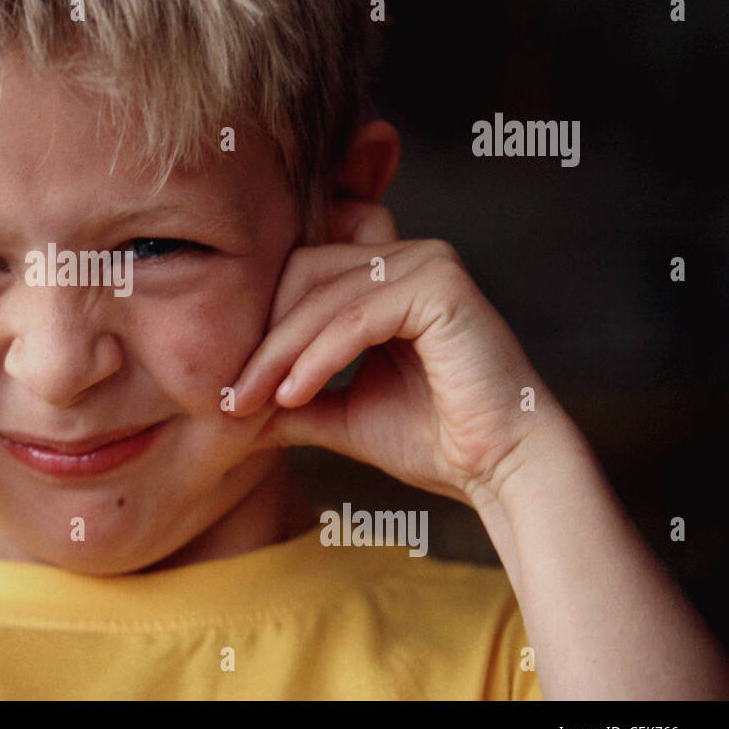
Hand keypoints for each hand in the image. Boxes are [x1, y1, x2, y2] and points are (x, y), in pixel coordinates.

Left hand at [229, 201, 558, 504]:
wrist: (501, 471)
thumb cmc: (433, 442)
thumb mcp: (340, 413)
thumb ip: (291, 399)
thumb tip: (227, 407)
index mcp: (390, 276)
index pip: (303, 272)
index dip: (263, 320)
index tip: (231, 384)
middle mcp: (411, 257)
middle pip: (304, 273)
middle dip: (262, 337)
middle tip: (232, 396)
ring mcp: (429, 263)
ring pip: (323, 295)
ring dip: (279, 352)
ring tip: (249, 402)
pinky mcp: (441, 287)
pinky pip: (355, 317)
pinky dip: (315, 357)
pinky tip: (290, 395)